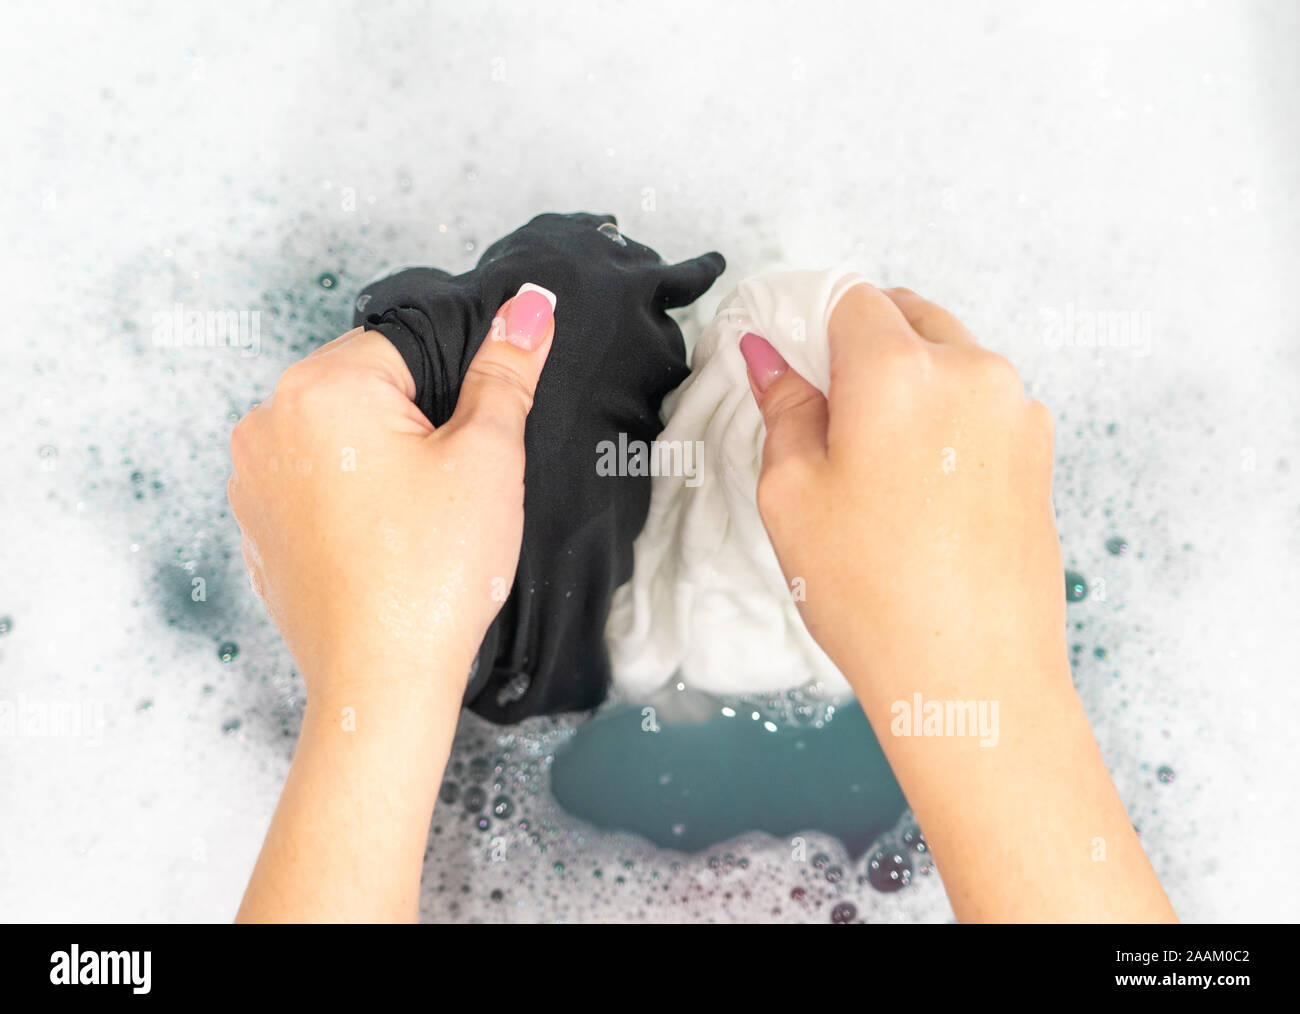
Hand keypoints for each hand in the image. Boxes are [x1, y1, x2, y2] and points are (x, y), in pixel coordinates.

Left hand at [231, 285, 554, 921]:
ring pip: (336, 437)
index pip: (404, 346)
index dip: (450, 396)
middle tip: (445, 493)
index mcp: (321, 386)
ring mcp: (252, 479)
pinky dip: (347, 501)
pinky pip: (311, 485)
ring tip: (414, 525)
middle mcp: (266, 421)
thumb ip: (506, 370)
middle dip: (411, 425)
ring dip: (377, 461)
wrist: (380, 681)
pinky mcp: (255, 527)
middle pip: (364, 389)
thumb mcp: (489, 458)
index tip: (462, 452)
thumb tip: (530, 305)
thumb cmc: (434, 572)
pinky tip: (382, 546)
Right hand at [740, 282, 1174, 921]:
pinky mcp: (1039, 451)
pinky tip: (921, 490)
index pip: (851, 299)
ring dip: (909, 384)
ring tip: (877, 467)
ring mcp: (1017, 410)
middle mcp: (971, 372)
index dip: (812, 325)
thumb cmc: (874, 594)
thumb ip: (783, 407)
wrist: (971, 678)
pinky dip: (946, 419)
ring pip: (949, 359)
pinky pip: (982, 403)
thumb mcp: (792, 494)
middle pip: (906, 318)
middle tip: (827, 420)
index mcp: (900, 370)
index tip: (792, 365)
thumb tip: (768, 356)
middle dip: (861, 349)